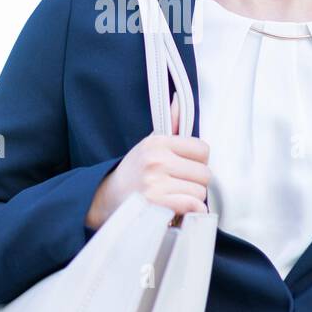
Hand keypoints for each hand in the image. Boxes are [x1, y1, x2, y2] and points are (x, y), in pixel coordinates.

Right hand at [85, 92, 210, 228]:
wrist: (106, 199)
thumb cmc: (133, 173)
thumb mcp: (149, 145)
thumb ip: (170, 125)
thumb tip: (179, 100)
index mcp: (157, 143)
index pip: (202, 149)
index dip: (198, 161)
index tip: (186, 167)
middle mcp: (157, 160)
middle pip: (204, 173)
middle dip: (195, 182)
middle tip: (178, 185)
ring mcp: (156, 183)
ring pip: (200, 192)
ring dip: (191, 199)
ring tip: (174, 197)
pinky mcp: (157, 204)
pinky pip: (193, 206)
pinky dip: (190, 211)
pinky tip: (178, 209)